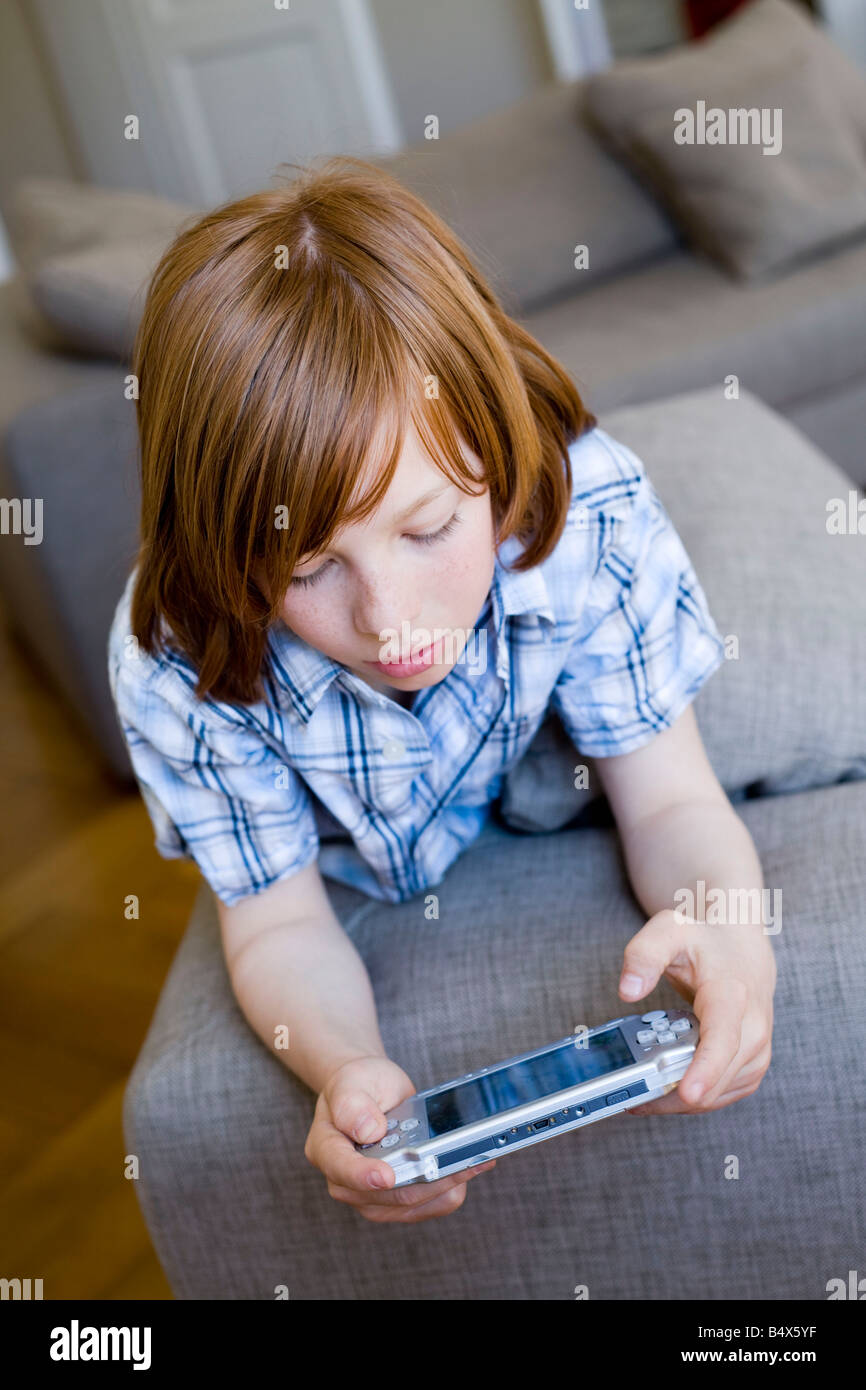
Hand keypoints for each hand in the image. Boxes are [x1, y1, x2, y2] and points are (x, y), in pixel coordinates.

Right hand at [304, 1054, 495, 1221]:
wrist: (371, 1093)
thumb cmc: (358, 1085)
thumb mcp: (351, 1081)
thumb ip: (353, 1105)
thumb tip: (369, 1130)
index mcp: (326, 1151)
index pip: (343, 1170)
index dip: (364, 1176)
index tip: (387, 1175)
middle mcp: (346, 1182)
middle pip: (388, 1193)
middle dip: (426, 1178)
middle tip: (458, 1158)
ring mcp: (372, 1196)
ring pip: (413, 1204)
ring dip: (445, 1185)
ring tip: (474, 1159)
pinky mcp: (397, 1201)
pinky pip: (427, 1206)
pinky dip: (450, 1189)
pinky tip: (468, 1167)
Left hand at [617, 907, 776, 1114]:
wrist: (741, 948)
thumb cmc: (704, 940)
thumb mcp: (668, 931)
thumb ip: (644, 955)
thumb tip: (627, 990)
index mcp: (731, 994)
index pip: (724, 1038)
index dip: (707, 1069)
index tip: (688, 1092)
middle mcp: (753, 1028)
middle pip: (715, 1079)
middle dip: (672, 1093)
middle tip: (628, 1095)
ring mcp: (757, 1051)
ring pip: (716, 1095)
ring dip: (677, 1100)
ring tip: (638, 1092)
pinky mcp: (752, 1066)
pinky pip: (720, 1096)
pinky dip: (691, 1099)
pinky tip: (663, 1089)